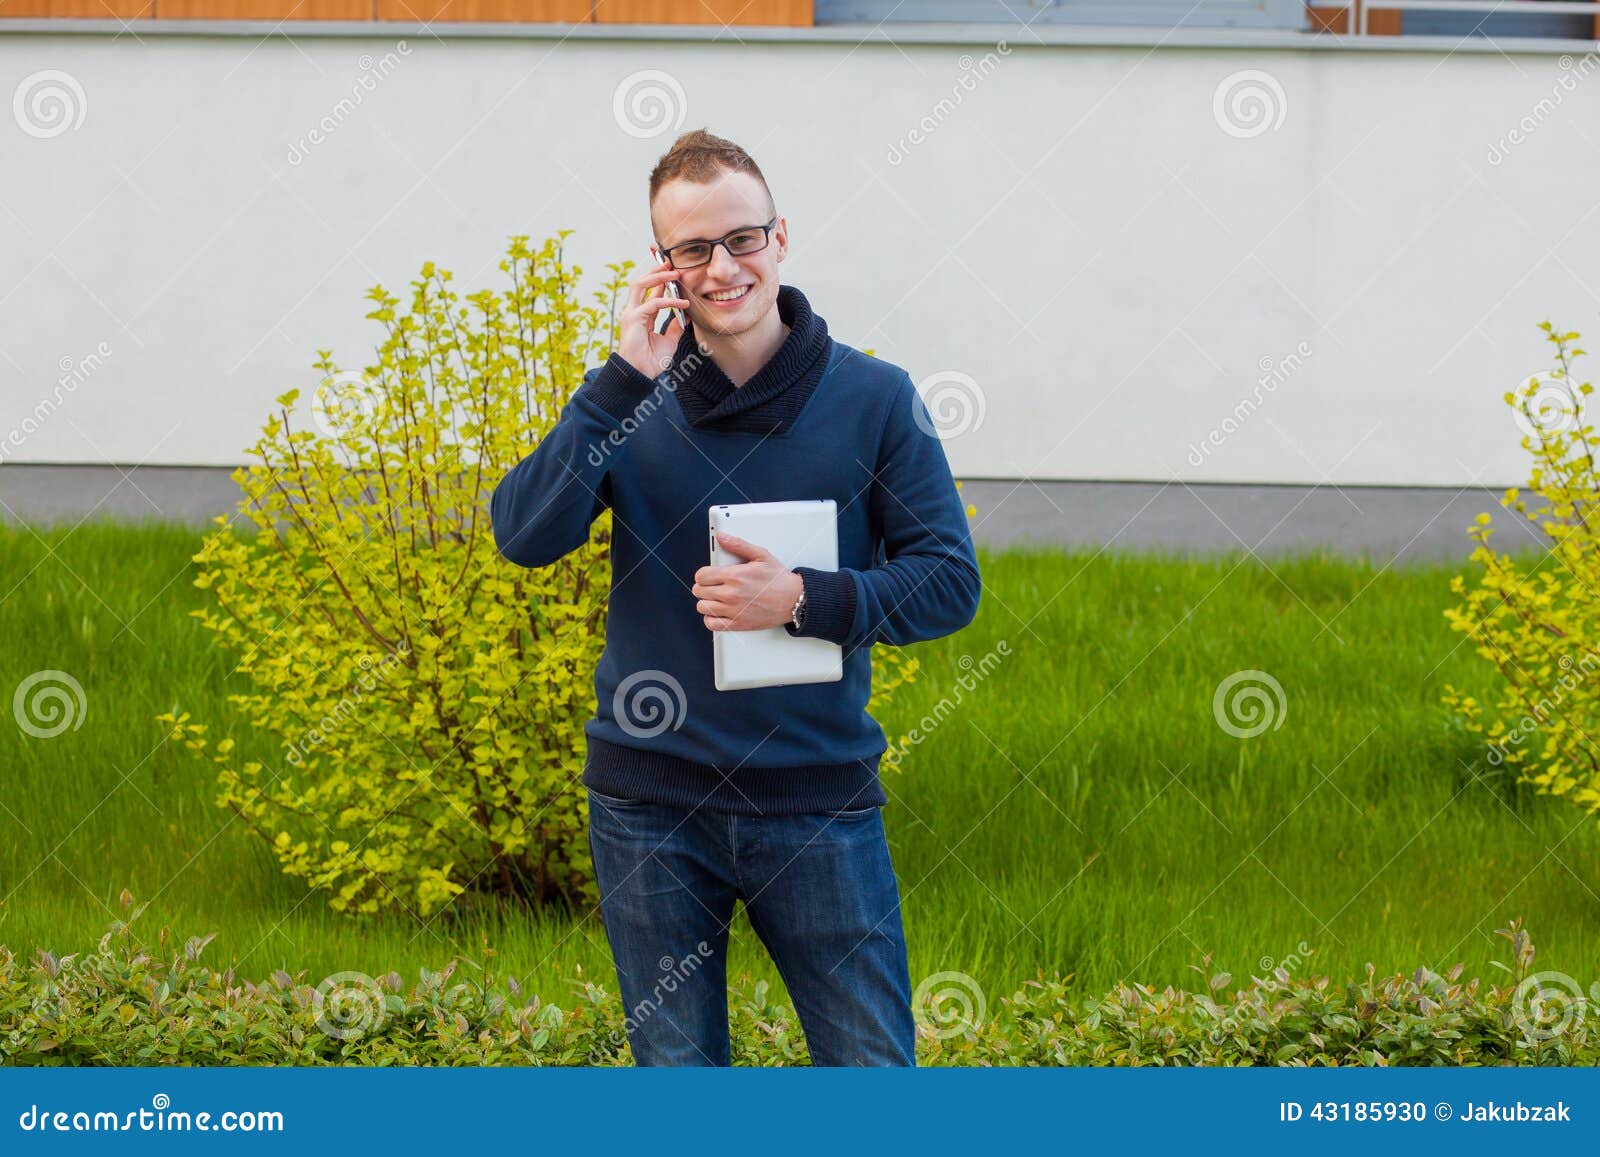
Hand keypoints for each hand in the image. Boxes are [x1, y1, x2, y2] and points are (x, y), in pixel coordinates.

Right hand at [617, 258, 689, 378]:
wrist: (640, 374)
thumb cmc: (651, 361)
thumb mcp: (669, 341)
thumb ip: (675, 327)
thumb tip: (684, 315)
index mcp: (641, 315)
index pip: (649, 291)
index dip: (660, 279)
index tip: (674, 271)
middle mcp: (634, 311)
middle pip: (641, 282)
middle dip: (656, 270)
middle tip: (672, 263)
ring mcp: (631, 313)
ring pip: (640, 285)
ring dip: (657, 276)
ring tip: (674, 273)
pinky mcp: (633, 318)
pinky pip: (653, 303)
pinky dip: (669, 301)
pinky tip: (683, 303)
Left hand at [692, 531, 803, 631]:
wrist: (794, 600)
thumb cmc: (778, 579)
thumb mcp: (761, 555)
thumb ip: (738, 545)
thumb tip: (722, 537)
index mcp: (734, 576)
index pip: (701, 576)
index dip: (703, 574)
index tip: (709, 575)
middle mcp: (731, 594)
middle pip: (699, 591)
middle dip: (704, 586)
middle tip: (714, 585)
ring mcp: (733, 610)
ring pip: (702, 607)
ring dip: (706, 601)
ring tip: (716, 598)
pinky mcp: (737, 624)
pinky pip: (712, 624)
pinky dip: (711, 618)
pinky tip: (718, 612)